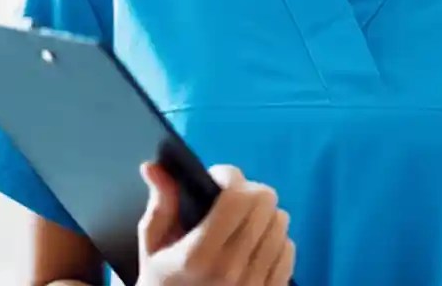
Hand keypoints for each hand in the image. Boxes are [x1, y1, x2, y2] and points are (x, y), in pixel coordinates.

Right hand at [135, 162, 295, 285]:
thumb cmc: (162, 285)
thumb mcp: (152, 248)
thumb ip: (160, 206)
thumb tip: (153, 167)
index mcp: (198, 256)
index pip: (236, 197)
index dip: (229, 175)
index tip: (217, 177)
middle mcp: (231, 269)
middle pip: (264, 202)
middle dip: (247, 191)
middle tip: (230, 198)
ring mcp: (255, 284)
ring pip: (280, 221)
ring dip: (263, 214)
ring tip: (242, 222)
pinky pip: (289, 249)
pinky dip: (275, 240)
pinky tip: (254, 245)